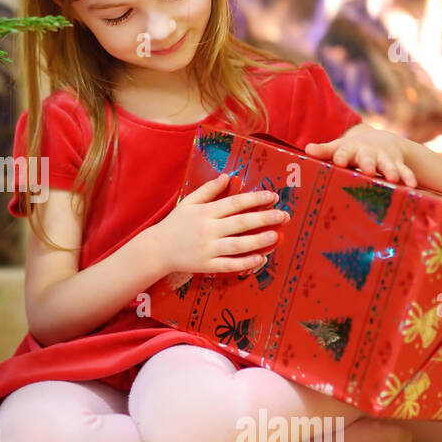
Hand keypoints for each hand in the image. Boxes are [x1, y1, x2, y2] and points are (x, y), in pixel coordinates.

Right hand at [154, 173, 288, 274]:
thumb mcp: (189, 202)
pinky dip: (245, 262)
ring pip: (237, 245)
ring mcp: (208, 249)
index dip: (254, 199)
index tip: (272, 196)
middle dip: (263, 218)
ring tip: (276, 236)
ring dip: (258, 240)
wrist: (157, 249)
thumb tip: (227, 176)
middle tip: (283, 215)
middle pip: (240, 223)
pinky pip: (229, 264)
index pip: (234, 203)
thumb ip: (208, 189)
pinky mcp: (207, 265)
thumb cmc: (175, 223)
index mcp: (205, 212)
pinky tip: (260, 258)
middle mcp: (208, 230)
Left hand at [305, 128, 416, 186]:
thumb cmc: (352, 150)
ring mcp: (384, 158)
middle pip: (368, 157)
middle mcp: (368, 152)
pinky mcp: (397, 164)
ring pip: (387, 164)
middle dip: (368, 163)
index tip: (338, 161)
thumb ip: (324, 151)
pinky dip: (408, 177)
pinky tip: (411, 185)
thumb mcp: (338, 148)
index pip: (343, 151)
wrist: (381, 140)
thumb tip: (307, 149)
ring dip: (390, 170)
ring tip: (392, 179)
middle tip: (368, 170)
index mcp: (350, 149)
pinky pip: (404, 170)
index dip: (341, 156)